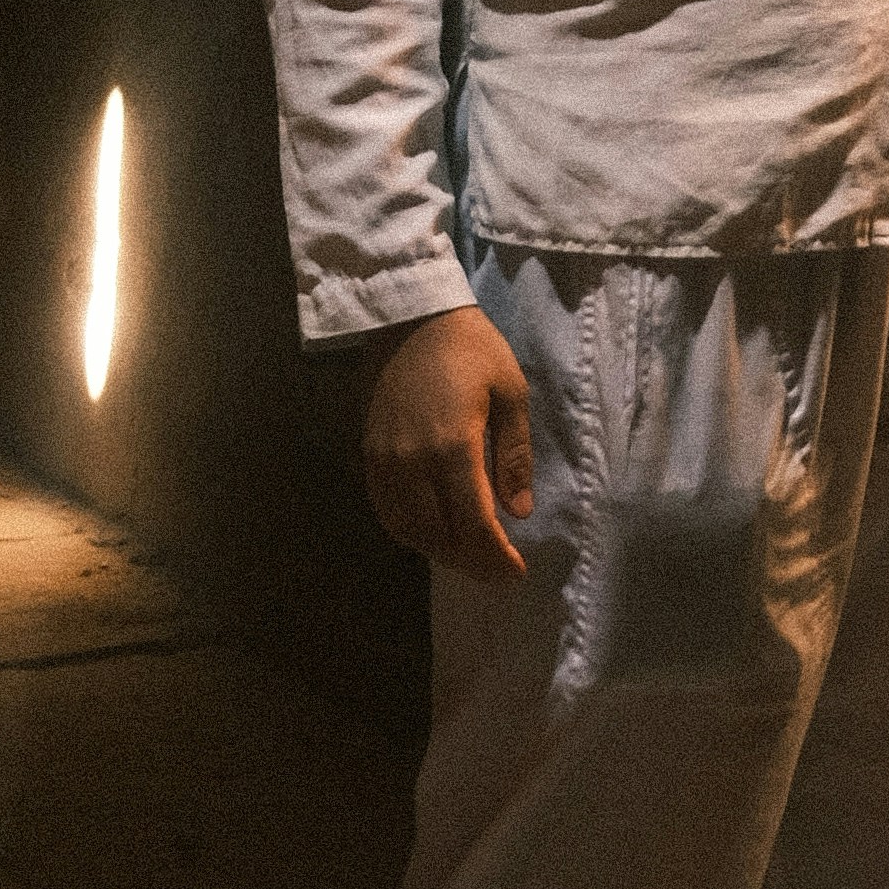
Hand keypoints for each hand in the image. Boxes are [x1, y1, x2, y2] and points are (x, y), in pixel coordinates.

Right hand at [362, 305, 533, 581]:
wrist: (412, 314)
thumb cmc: (472, 347)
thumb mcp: (510, 392)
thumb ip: (513, 456)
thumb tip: (519, 512)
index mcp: (453, 447)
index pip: (474, 524)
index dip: (496, 558)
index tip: (517, 574)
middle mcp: (413, 463)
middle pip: (439, 537)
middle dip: (471, 562)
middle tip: (497, 571)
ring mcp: (385, 461)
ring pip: (409, 530)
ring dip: (441, 551)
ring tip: (470, 556)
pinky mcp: (368, 454)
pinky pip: (386, 510)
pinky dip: (411, 532)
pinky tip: (433, 532)